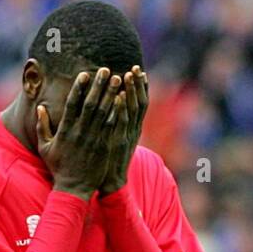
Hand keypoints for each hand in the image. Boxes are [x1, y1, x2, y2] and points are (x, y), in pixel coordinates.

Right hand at [37, 67, 124, 200]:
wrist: (73, 189)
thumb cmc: (58, 168)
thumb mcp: (45, 148)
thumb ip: (42, 126)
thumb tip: (40, 107)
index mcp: (65, 131)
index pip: (72, 104)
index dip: (79, 87)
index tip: (85, 74)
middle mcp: (79, 133)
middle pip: (91, 104)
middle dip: (99, 86)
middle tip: (106, 70)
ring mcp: (93, 140)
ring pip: (104, 112)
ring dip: (111, 94)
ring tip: (119, 79)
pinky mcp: (103, 147)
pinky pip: (112, 126)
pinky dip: (117, 111)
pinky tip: (123, 100)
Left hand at [100, 66, 147, 196]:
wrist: (111, 183)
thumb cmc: (110, 161)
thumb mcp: (119, 140)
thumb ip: (119, 123)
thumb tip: (115, 105)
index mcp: (134, 128)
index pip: (142, 103)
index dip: (142, 87)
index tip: (139, 70)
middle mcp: (134, 131)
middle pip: (140, 102)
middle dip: (138, 84)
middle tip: (135, 67)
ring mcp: (127, 137)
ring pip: (132, 110)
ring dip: (130, 92)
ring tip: (127, 75)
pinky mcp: (117, 143)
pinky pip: (121, 123)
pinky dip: (121, 109)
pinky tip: (118, 96)